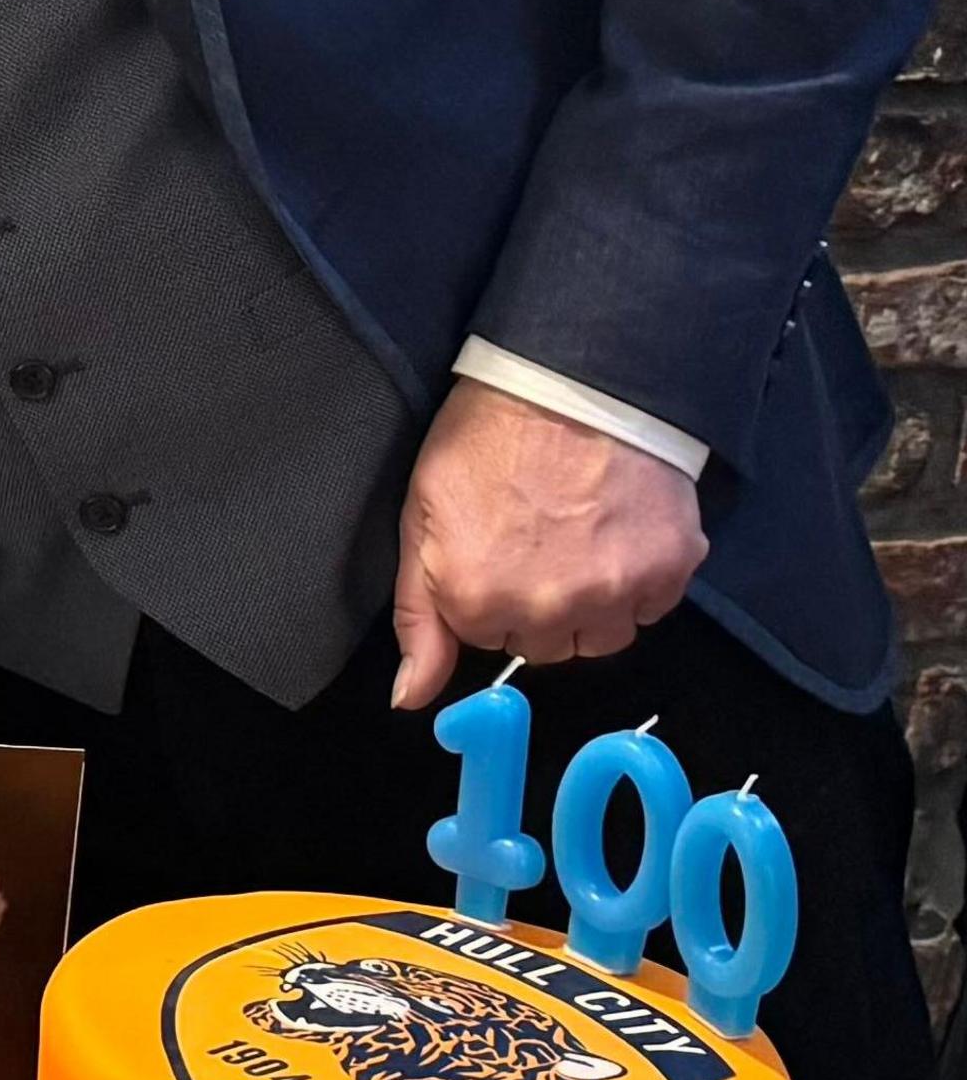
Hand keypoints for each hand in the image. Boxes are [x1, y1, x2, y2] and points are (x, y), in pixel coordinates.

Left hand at [389, 380, 706, 708]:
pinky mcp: (669, 570)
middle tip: (541, 542)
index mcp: (479, 604)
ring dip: (594, 603)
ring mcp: (614, 593)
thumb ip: (418, 621)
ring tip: (581, 539)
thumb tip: (411, 697)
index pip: (488, 642)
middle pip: (549, 646)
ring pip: (604, 636)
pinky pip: (653, 607)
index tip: (496, 552)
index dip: (491, 596)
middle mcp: (549, 611)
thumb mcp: (420, 524)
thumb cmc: (486, 442)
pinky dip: (640, 580)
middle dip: (542, 607)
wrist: (569, 382)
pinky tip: (619, 533)